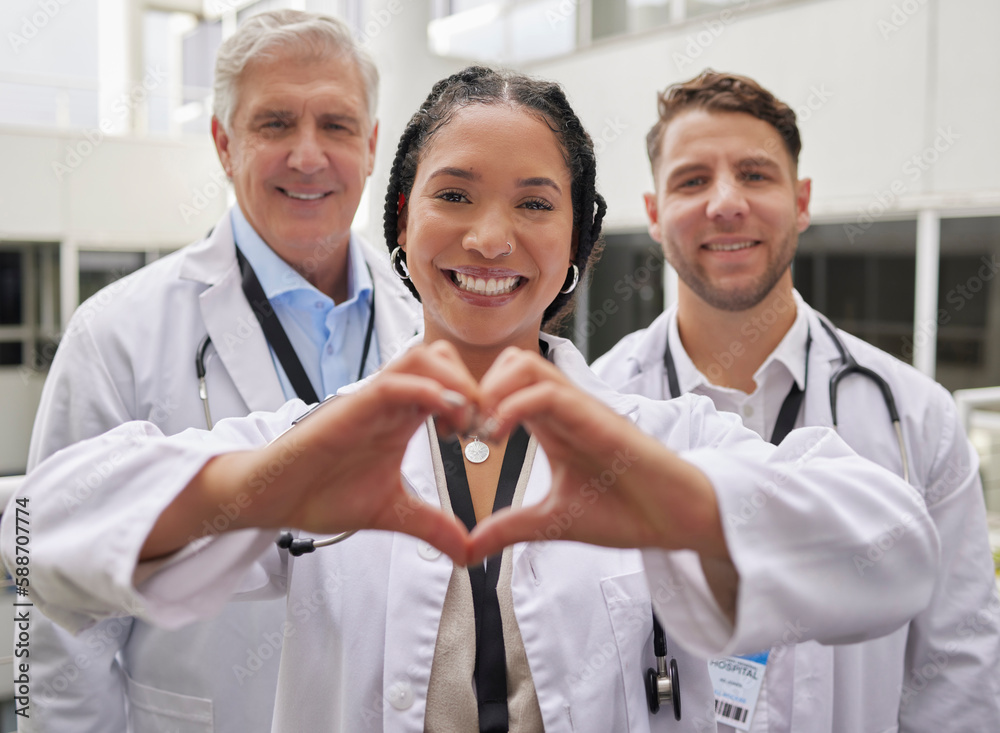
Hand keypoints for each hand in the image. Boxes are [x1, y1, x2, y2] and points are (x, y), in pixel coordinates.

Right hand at [145, 341, 479, 565]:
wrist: (273, 499)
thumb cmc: (322, 494)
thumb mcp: (393, 513)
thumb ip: (432, 526)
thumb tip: (468, 553)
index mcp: (404, 416)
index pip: (451, 383)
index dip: (481, 402)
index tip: (492, 437)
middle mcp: (392, 401)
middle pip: (443, 357)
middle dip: (474, 385)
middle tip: (485, 428)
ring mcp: (372, 400)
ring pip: (422, 358)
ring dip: (454, 384)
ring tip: (464, 425)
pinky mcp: (351, 407)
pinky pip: (394, 383)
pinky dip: (426, 392)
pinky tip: (443, 423)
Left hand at [467, 348, 727, 565]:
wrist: (677, 520)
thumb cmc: (627, 511)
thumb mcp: (553, 522)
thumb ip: (511, 528)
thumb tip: (469, 549)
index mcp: (551, 424)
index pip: (502, 385)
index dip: (469, 401)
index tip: (450, 434)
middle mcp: (564, 408)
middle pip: (510, 362)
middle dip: (475, 387)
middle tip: (460, 428)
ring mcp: (581, 409)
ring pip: (526, 365)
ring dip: (492, 390)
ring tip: (480, 431)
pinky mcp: (598, 419)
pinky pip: (550, 392)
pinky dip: (514, 405)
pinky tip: (498, 436)